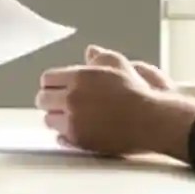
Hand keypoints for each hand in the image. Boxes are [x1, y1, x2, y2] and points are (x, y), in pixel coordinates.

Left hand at [37, 45, 194, 157]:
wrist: (151, 120)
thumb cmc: (138, 91)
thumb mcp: (119, 64)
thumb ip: (99, 56)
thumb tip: (90, 51)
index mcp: (78, 77)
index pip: (47, 79)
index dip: (53, 83)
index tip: (58, 86)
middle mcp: (72, 99)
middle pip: (43, 99)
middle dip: (50, 99)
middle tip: (60, 102)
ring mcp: (74, 122)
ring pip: (49, 119)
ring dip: (56, 117)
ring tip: (70, 116)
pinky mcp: (80, 141)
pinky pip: (60, 138)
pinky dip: (64, 134)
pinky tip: (76, 129)